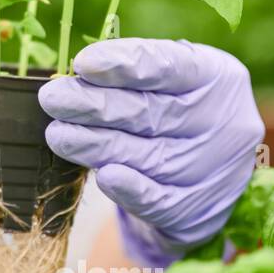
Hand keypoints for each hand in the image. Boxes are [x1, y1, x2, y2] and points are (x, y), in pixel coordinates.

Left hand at [37, 39, 263, 266]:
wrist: (212, 174)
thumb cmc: (178, 109)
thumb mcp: (171, 79)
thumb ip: (132, 73)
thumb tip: (76, 75)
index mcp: (216, 76)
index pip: (169, 66)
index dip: (124, 65)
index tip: (82, 64)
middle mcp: (221, 121)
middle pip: (150, 112)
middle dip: (93, 105)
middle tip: (52, 100)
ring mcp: (211, 168)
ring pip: (147, 156)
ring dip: (95, 145)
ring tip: (57, 135)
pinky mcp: (196, 208)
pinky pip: (159, 199)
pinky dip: (130, 188)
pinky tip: (104, 176)